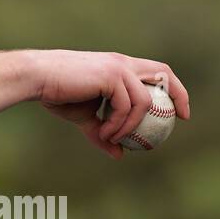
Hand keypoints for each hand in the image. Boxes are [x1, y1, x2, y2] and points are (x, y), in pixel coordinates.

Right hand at [27, 50, 190, 158]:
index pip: (157, 71)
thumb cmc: (59, 95)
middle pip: (163, 73)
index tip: (182, 112)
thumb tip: (120, 155)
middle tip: (181, 119)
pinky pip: (125, 107)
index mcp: (120, 67)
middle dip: (178, 94)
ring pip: (144, 102)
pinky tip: (104, 133)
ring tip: (112, 138)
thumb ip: (104, 134)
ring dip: (131, 126)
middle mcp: (123, 63)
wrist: (38, 79)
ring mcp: (118, 68)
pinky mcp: (110, 75)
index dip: (174, 89)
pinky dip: (117, 125)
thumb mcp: (86, 119)